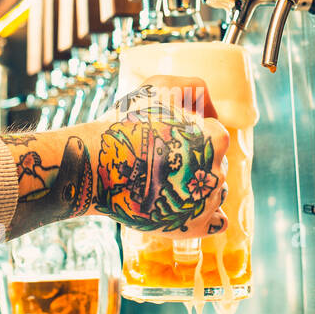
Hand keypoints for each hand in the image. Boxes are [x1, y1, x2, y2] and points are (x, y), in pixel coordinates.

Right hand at [90, 75, 229, 238]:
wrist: (96, 164)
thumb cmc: (125, 123)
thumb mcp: (160, 87)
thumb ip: (194, 87)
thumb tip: (211, 110)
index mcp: (216, 139)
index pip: (214, 136)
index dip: (190, 134)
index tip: (167, 138)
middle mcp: (218, 171)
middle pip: (214, 165)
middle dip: (194, 162)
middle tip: (161, 160)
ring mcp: (207, 201)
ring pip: (214, 192)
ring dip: (198, 187)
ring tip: (167, 183)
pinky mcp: (196, 226)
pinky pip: (216, 222)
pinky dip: (207, 216)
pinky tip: (188, 208)